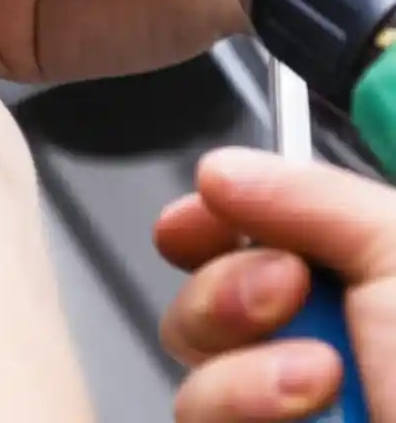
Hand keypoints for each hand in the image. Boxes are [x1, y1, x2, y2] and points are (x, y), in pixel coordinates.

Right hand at [154, 148, 395, 421]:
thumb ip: (315, 199)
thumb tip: (225, 171)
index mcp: (375, 289)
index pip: (263, 235)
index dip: (217, 218)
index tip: (196, 218)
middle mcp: (332, 350)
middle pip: (208, 295)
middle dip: (227, 289)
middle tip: (281, 291)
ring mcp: (292, 413)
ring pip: (194, 363)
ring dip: (242, 364)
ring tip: (317, 378)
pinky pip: (194, 417)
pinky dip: (239, 408)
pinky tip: (301, 414)